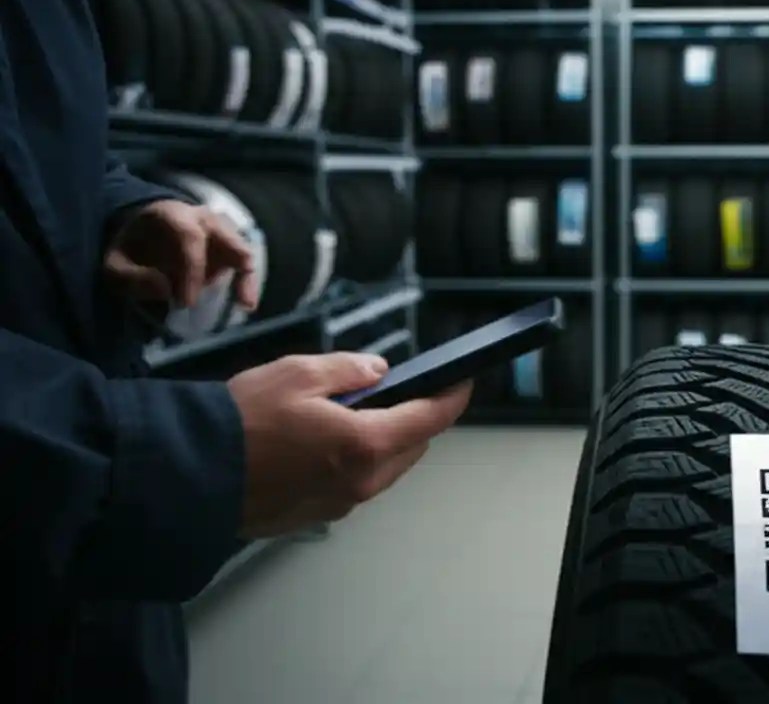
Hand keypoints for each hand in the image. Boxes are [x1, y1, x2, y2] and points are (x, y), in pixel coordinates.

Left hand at [105, 199, 258, 309]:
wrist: (145, 234)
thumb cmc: (134, 248)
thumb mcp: (115, 262)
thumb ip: (131, 276)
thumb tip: (166, 291)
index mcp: (172, 213)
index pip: (189, 235)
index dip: (192, 269)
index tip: (185, 302)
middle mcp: (204, 219)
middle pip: (226, 237)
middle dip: (226, 267)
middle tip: (222, 296)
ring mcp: (221, 233)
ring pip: (242, 251)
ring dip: (243, 278)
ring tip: (244, 304)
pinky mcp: (230, 250)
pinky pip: (246, 265)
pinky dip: (248, 283)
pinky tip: (247, 304)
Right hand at [228, 353, 471, 538]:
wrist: (189, 474)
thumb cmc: (240, 422)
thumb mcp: (297, 374)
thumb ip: (348, 370)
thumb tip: (379, 372)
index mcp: (365, 444)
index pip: (432, 420)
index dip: (452, 397)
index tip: (461, 380)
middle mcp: (362, 481)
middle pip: (412, 446)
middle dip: (414, 417)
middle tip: (396, 389)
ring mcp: (340, 503)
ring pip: (384, 467)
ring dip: (383, 440)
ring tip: (351, 411)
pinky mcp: (317, 515)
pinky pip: (355, 483)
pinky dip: (355, 460)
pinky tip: (324, 441)